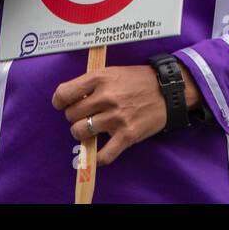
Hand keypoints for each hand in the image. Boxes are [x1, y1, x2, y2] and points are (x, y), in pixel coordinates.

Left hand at [52, 64, 195, 164]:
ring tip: (91, 130)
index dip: (59, 101)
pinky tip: (98, 153)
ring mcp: (116, 117)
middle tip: (85, 115)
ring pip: (80, 132)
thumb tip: (71, 100)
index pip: (64, 93)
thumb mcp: (113, 72)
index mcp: (100, 78)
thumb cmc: (138, 80)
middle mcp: (106, 97)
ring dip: (83, 133)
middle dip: (75, 117)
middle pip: (71, 115)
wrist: (169, 89)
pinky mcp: (127, 135)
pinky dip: (98, 157)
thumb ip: (92, 84)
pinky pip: (104, 154)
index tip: (63, 104)